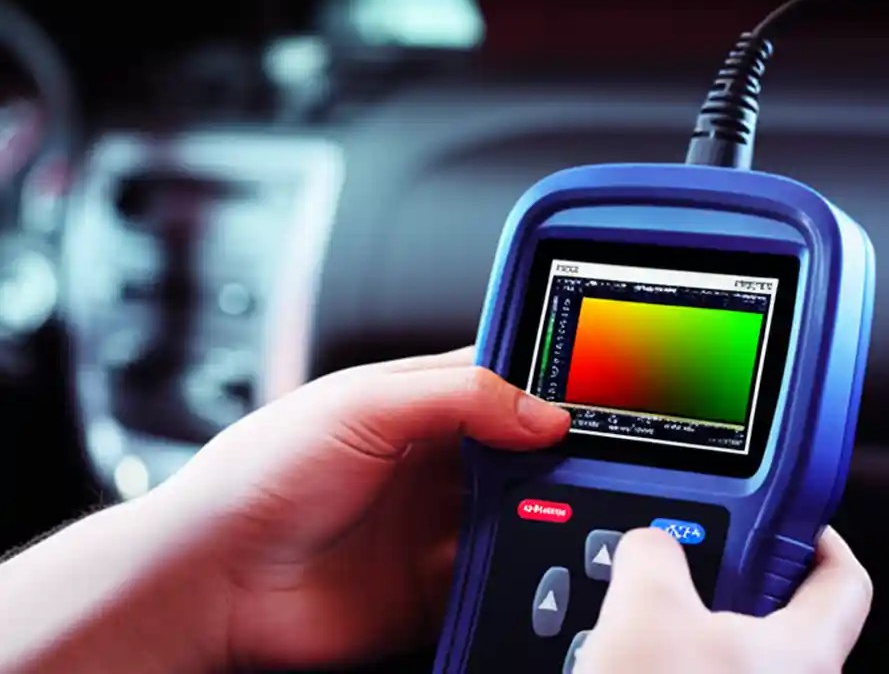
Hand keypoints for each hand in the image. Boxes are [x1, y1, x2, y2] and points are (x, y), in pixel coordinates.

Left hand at [156, 348, 569, 669]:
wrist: (214, 582)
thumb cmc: (260, 476)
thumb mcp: (362, 404)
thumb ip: (458, 396)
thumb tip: (544, 412)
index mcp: (419, 402)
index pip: (505, 377)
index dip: (550, 380)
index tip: (598, 388)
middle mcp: (436, 462)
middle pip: (527, 449)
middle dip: (561, 451)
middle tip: (594, 453)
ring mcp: (440, 525)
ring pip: (527, 511)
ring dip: (550, 509)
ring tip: (570, 503)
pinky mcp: (440, 587)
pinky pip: (505, 573)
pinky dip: (528, 566)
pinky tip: (538, 554)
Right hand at [575, 526, 871, 673]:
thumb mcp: (644, 613)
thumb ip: (655, 555)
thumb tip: (650, 543)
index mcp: (806, 654)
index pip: (842, 577)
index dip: (814, 533)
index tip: (779, 513)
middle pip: (772, 614)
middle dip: (718, 583)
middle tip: (674, 567)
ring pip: (723, 657)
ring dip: (675, 632)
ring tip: (625, 627)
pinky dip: (662, 670)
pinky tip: (614, 668)